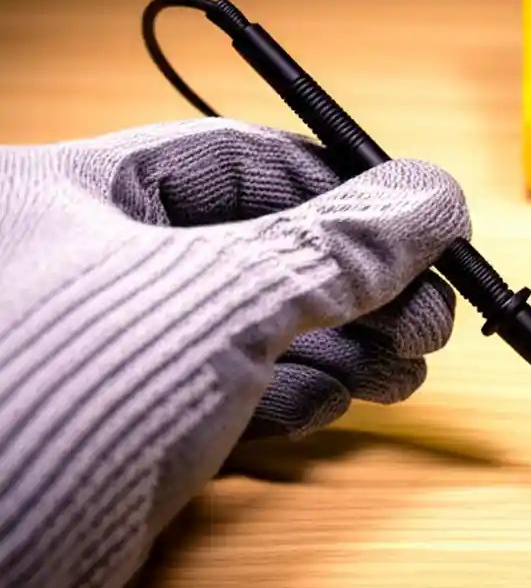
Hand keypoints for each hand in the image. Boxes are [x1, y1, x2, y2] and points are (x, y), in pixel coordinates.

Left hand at [0, 118, 468, 587]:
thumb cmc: (45, 412)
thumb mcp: (218, 302)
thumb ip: (334, 248)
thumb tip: (428, 201)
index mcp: (71, 195)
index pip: (241, 161)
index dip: (344, 191)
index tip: (421, 224)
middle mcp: (90, 265)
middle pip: (263, 247)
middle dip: (359, 285)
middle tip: (425, 315)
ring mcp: (115, 351)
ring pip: (259, 326)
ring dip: (344, 345)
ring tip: (400, 369)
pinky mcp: (135, 426)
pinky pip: (236, 389)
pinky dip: (296, 395)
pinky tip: (333, 405)